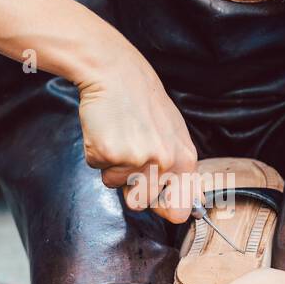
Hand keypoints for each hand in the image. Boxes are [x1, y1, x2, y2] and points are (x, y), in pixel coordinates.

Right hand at [73, 41, 197, 224]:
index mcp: (184, 159)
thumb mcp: (173, 135)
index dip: (161, 208)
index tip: (152, 196)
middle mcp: (165, 162)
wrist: (116, 73)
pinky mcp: (110, 154)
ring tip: (119, 136)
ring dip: (112, 166)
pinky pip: (98, 169)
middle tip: (130, 151)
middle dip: (129, 184)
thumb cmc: (142, 103)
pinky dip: (97, 152)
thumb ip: (179, 170)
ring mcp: (137, 159)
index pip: (178, 210)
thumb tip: (187, 208)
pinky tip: (106, 130)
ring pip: (116, 185)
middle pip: (140, 203)